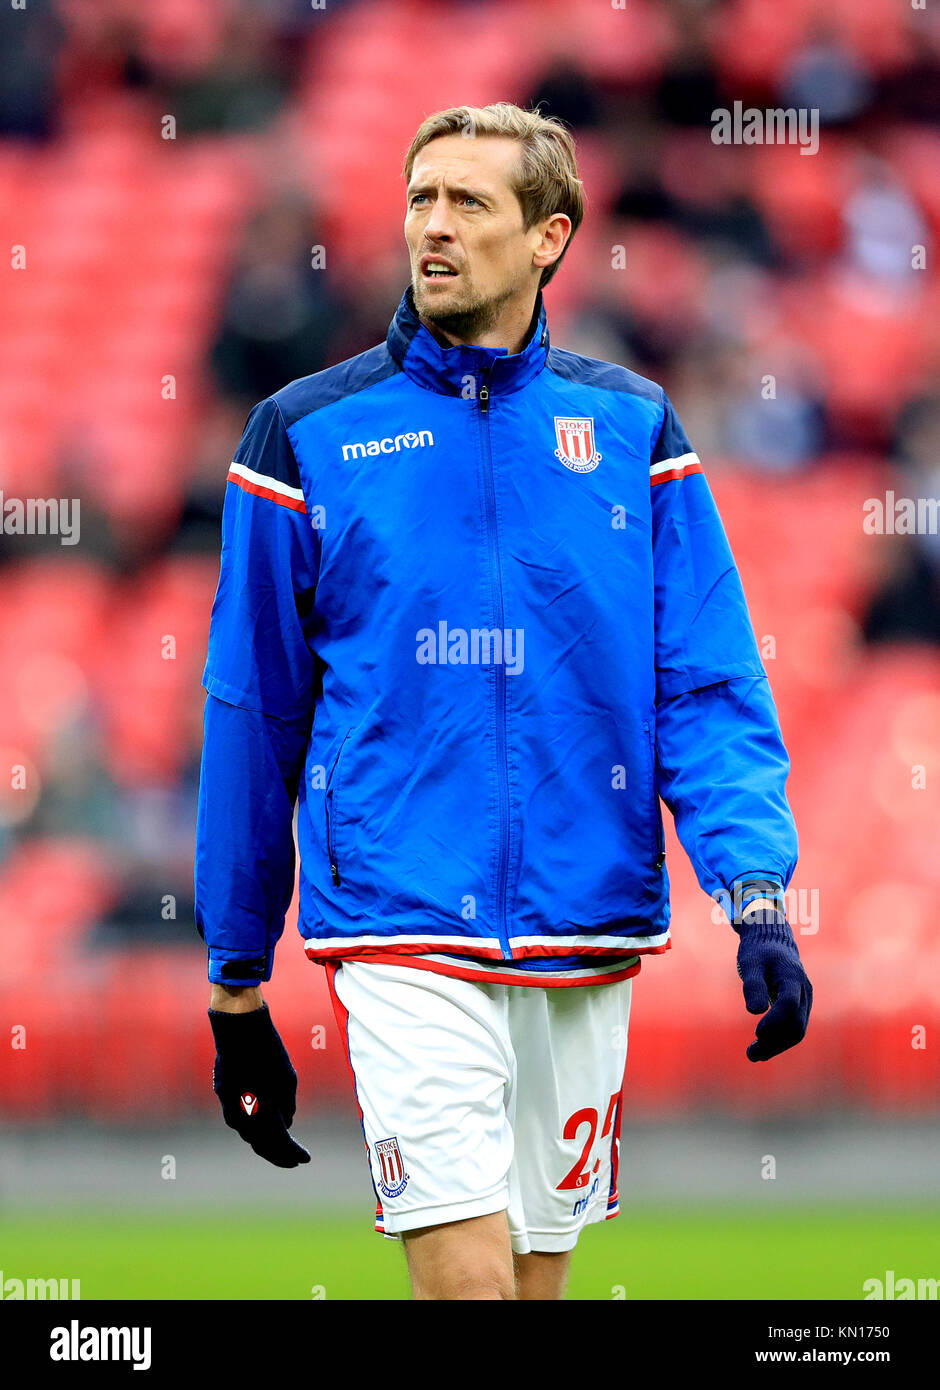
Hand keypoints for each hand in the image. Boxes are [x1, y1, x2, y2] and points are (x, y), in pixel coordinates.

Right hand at [208, 1001, 310, 1166]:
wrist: (239, 1031)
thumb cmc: (270, 1053)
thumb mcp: (288, 1080)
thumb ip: (287, 1107)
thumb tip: (286, 1125)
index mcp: (263, 1117)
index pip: (281, 1145)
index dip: (294, 1154)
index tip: (306, 1159)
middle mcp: (243, 1119)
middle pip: (262, 1146)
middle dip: (279, 1155)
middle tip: (293, 1160)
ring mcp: (229, 1107)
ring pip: (248, 1133)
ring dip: (264, 1142)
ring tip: (279, 1145)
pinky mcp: (222, 1095)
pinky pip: (239, 1117)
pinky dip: (253, 1125)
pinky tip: (262, 1124)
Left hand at [734, 906, 812, 1062]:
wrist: (772, 941)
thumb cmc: (759, 951)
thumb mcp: (750, 963)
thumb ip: (753, 985)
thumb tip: (755, 1011)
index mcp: (792, 977)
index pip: (789, 1004)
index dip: (775, 1021)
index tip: (756, 1033)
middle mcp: (804, 991)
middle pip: (796, 1024)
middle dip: (775, 1042)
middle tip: (751, 1054)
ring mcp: (805, 1000)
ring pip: (797, 1030)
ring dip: (777, 1045)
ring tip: (753, 1055)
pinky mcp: (800, 1006)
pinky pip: (794, 1027)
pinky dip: (780, 1040)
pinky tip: (762, 1048)